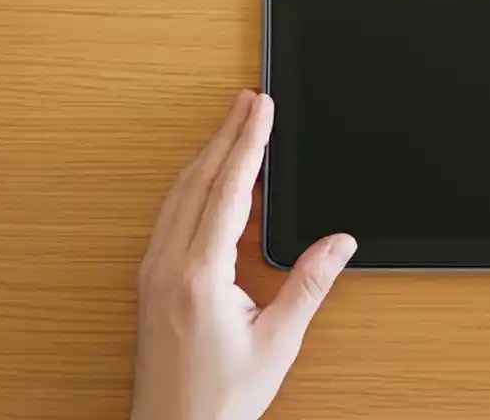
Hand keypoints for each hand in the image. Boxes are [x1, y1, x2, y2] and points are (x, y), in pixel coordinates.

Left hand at [132, 90, 356, 419]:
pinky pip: (170, 214)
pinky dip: (194, 183)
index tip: (261, 108)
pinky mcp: (150, 281)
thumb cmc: (219, 397)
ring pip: (179, 193)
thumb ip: (310, 284)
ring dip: (207, 154)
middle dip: (227, 134)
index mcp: (200, 275)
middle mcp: (168, 265)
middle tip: (250, 99)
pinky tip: (210, 178)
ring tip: (234, 125)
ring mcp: (153, 271)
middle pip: (198, 179)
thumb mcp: (278, 341)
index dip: (248, 143)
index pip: (229, 189)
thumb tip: (339, 241)